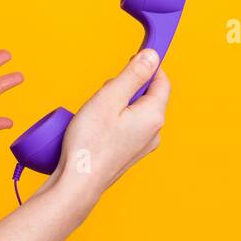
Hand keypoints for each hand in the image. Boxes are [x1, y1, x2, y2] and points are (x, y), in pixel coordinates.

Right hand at [48, 48, 170, 205]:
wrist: (78, 183)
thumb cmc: (89, 143)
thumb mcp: (109, 98)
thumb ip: (132, 75)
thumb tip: (152, 56)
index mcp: (153, 115)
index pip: (161, 80)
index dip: (148, 65)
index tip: (133, 56)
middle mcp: (153, 132)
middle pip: (146, 96)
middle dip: (125, 87)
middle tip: (102, 93)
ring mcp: (142, 146)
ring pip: (134, 112)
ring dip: (116, 105)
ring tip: (94, 114)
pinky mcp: (129, 154)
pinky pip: (126, 128)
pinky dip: (112, 121)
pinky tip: (94, 128)